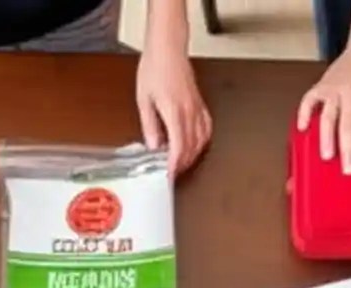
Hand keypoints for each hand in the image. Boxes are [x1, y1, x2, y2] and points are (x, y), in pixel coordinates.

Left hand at [137, 46, 211, 176]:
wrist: (168, 48)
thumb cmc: (155, 68)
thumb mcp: (144, 99)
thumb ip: (150, 125)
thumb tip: (153, 146)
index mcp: (174, 111)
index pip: (178, 147)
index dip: (173, 166)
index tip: (168, 176)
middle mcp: (189, 112)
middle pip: (190, 148)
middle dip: (181, 164)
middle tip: (171, 173)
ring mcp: (197, 108)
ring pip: (201, 141)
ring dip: (191, 155)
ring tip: (180, 162)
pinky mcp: (200, 104)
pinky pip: (206, 128)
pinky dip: (202, 141)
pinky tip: (195, 145)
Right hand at [297, 39, 350, 179]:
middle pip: (349, 127)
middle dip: (348, 150)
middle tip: (349, 170)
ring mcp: (335, 89)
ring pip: (328, 116)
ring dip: (326, 138)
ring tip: (326, 156)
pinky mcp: (322, 85)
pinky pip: (309, 100)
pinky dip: (303, 114)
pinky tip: (302, 128)